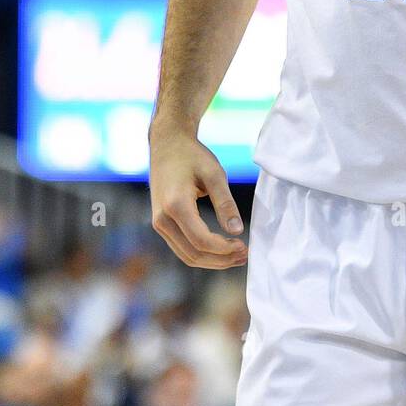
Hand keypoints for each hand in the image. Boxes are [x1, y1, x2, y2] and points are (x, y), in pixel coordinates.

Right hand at [149, 122, 246, 269]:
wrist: (167, 144)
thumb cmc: (192, 156)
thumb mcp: (214, 174)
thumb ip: (226, 203)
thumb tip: (237, 231)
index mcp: (176, 205)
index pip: (201, 241)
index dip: (224, 250)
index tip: (244, 246)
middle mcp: (162, 219)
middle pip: (193, 254)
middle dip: (221, 260)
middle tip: (245, 255)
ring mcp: (159, 223)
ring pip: (187, 256)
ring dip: (213, 261)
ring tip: (237, 256)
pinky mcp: (161, 224)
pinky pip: (182, 247)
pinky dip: (203, 253)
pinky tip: (221, 249)